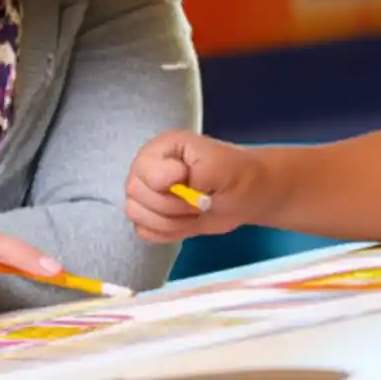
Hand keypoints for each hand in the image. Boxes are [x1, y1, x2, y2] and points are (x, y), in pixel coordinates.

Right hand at [125, 130, 267, 243]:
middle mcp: (146, 168)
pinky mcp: (150, 215)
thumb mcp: (224, 166)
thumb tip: (177, 185)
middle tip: (199, 201)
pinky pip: (144, 231)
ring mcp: (146, 192)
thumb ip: (200, 170)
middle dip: (173, 205)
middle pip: (136, 194)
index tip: (193, 181)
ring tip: (194, 211)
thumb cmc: (235, 174)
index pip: (144, 170)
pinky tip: (186, 223)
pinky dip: (167, 232)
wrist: (243, 195)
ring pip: (136, 215)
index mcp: (161, 148)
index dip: (169, 183)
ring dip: (171, 221)